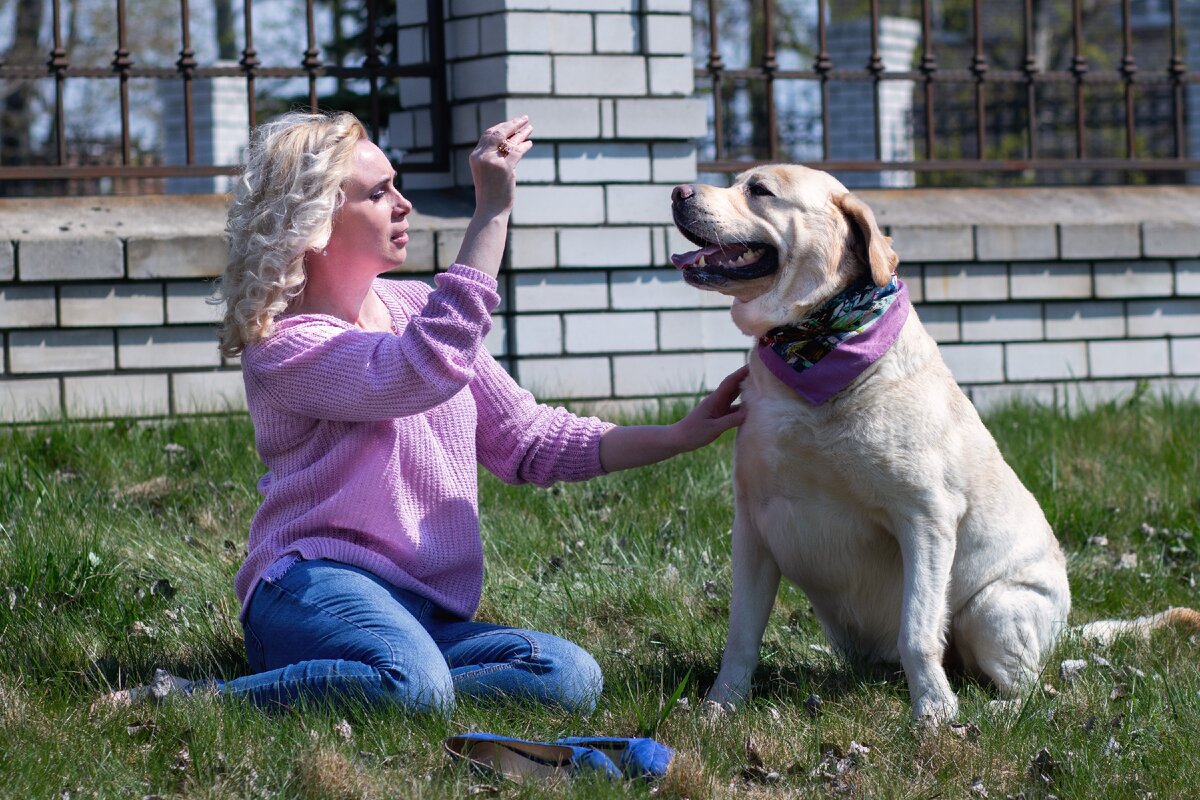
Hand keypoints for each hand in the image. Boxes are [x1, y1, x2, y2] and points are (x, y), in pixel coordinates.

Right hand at [468, 115, 532, 216]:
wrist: (490, 210)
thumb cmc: (490, 194)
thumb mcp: (488, 172)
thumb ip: (494, 158)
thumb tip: (510, 145)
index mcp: (475, 156)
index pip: (488, 135)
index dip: (502, 127)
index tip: (512, 123)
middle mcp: (482, 156)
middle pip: (498, 133)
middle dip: (512, 124)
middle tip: (524, 119)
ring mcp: (493, 162)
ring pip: (509, 140)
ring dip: (522, 133)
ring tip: (530, 128)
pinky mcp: (505, 168)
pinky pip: (517, 151)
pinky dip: (525, 146)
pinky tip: (529, 143)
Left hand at [597, 364, 747, 472]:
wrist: (678, 439)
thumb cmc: (693, 433)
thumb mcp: (713, 428)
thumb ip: (730, 421)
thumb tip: (748, 413)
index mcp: (715, 399)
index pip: (731, 381)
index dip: (742, 372)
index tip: (754, 364)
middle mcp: (717, 401)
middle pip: (734, 386)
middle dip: (747, 378)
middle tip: (763, 372)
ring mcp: (718, 408)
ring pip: (735, 396)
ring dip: (746, 391)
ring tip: (761, 387)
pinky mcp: (718, 416)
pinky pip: (734, 408)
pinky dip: (743, 407)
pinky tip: (752, 409)